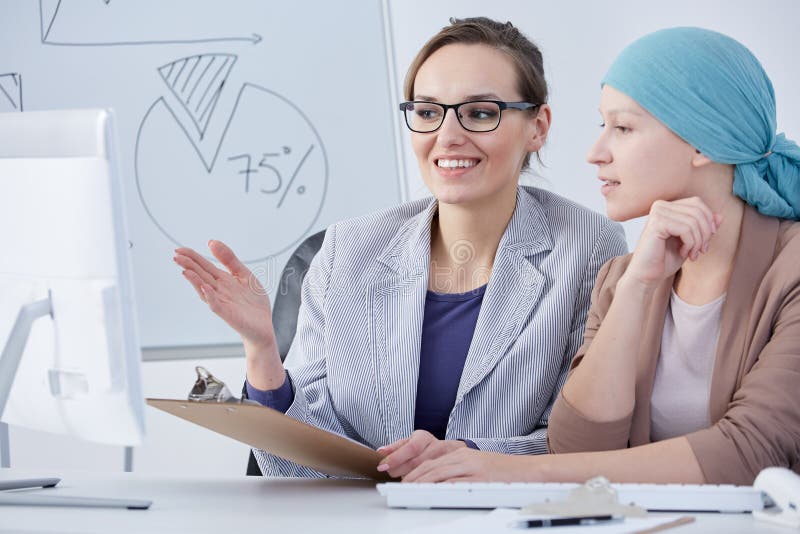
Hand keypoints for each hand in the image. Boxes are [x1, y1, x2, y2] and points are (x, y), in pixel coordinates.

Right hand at [174, 240, 276, 351]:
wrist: (264, 325)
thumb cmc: (253, 301)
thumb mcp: (243, 274)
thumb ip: (229, 259)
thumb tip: (211, 241)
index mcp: (223, 280)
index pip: (204, 265)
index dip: (192, 257)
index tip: (179, 249)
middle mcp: (219, 290)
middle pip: (201, 275)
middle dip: (189, 266)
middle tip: (176, 256)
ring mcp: (222, 302)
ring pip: (205, 290)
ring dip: (195, 281)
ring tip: (185, 270)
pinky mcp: (229, 314)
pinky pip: (217, 305)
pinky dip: (211, 297)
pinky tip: (205, 288)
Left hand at [377, 430, 466, 478]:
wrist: (446, 451)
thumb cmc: (423, 447)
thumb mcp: (409, 442)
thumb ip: (394, 447)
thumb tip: (380, 452)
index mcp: (423, 437)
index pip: (410, 447)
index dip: (396, 457)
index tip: (383, 465)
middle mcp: (436, 445)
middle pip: (416, 461)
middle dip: (399, 470)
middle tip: (390, 473)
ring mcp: (445, 458)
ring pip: (424, 471)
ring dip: (409, 478)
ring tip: (401, 479)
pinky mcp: (449, 469)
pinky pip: (433, 478)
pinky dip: (421, 482)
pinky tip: (414, 484)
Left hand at [403, 448, 524, 481]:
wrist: (529, 471)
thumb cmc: (503, 472)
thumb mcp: (475, 467)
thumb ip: (456, 472)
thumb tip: (435, 483)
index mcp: (461, 454)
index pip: (430, 462)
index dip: (414, 470)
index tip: (402, 479)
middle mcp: (464, 458)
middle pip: (431, 467)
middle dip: (412, 477)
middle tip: (399, 487)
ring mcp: (472, 468)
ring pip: (439, 474)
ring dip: (421, 483)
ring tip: (408, 491)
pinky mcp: (481, 479)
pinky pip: (456, 484)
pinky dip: (440, 488)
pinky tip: (431, 494)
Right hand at [625, 198, 722, 286]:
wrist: (647, 275)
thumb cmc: (665, 259)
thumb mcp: (690, 241)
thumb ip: (703, 228)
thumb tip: (720, 216)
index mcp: (667, 207)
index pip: (697, 203)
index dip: (708, 221)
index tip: (706, 242)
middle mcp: (660, 206)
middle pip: (697, 210)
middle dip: (705, 233)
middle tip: (701, 250)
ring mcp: (657, 213)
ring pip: (694, 221)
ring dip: (698, 241)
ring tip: (692, 254)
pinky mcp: (657, 224)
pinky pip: (686, 229)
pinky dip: (690, 243)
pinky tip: (683, 252)